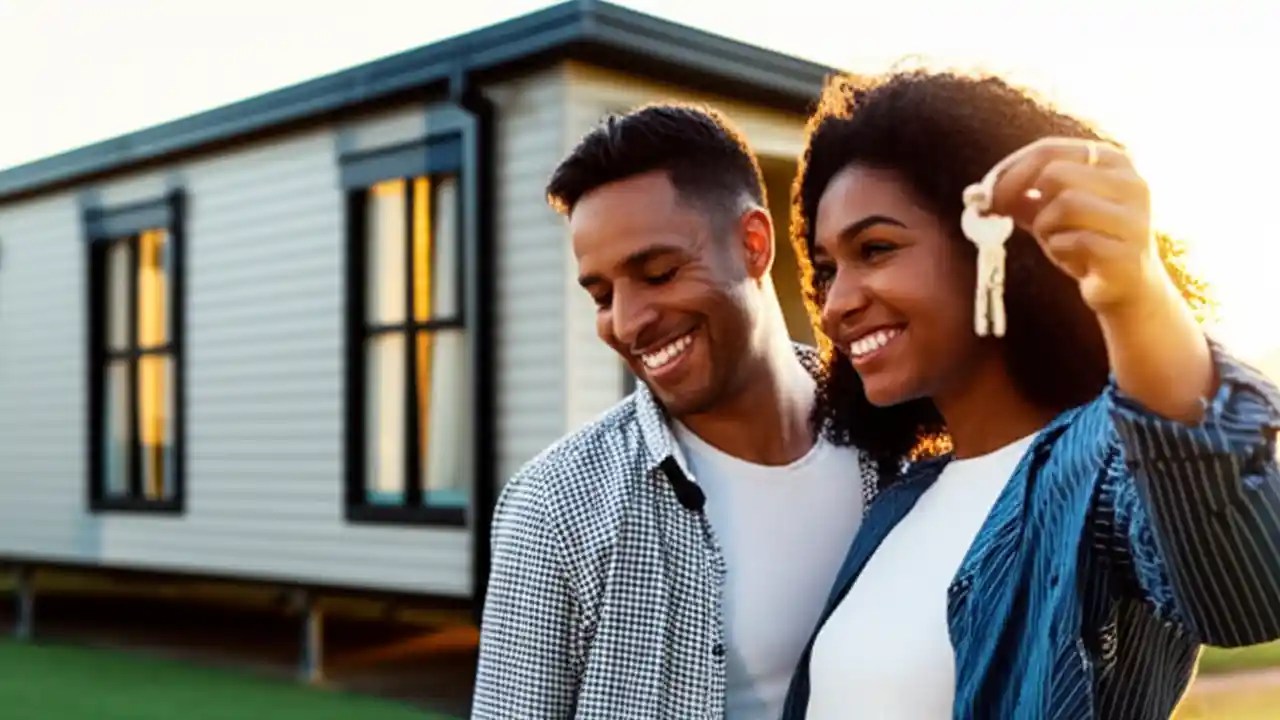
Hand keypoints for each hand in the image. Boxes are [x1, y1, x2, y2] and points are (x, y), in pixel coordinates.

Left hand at [986, 136, 1212, 421]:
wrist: (1127, 289)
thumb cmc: (1086, 242)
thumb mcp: (1051, 213)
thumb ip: (1022, 196)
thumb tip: (978, 193)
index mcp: (1112, 161)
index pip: (1049, 149)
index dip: (1010, 170)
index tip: (985, 194)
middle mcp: (1131, 182)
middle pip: (1055, 173)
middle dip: (1027, 199)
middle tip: (1012, 219)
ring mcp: (1135, 217)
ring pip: (1066, 204)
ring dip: (1046, 228)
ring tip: (1057, 242)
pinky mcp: (1130, 252)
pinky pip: (1075, 241)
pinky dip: (1061, 251)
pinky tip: (1074, 261)